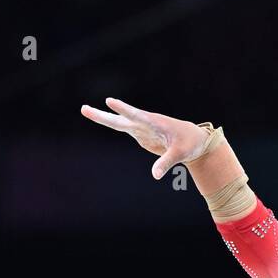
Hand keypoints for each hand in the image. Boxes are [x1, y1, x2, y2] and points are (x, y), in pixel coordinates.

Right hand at [80, 98, 209, 178]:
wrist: (193, 139)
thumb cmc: (189, 143)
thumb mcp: (180, 154)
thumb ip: (166, 163)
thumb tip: (155, 175)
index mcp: (154, 123)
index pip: (136, 115)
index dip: (123, 109)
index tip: (109, 101)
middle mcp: (145, 123)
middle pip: (120, 119)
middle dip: (103, 115)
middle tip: (83, 108)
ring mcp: (141, 129)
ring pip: (118, 123)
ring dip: (103, 117)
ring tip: (85, 110)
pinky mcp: (141, 135)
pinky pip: (123, 128)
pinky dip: (111, 123)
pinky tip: (100, 116)